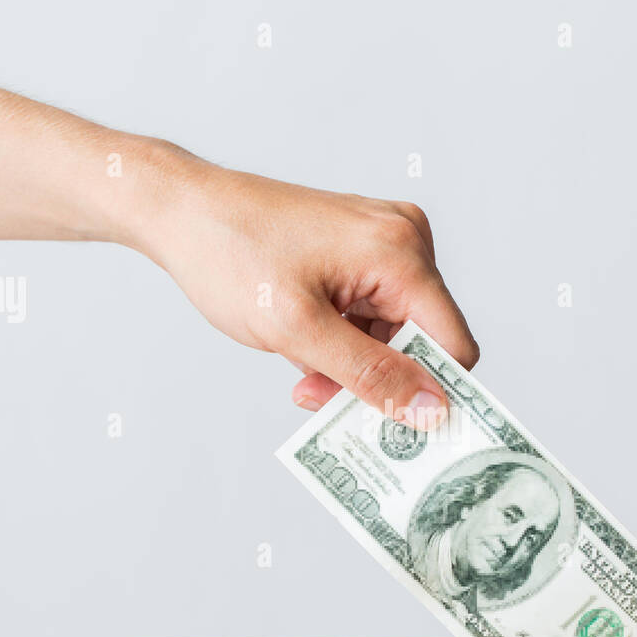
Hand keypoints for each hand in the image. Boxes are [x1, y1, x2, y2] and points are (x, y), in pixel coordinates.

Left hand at [128, 145, 478, 428]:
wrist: (184, 211)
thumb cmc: (231, 254)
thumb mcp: (299, 331)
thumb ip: (371, 375)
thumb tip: (432, 410)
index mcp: (401, 252)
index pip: (453, 345)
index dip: (429, 393)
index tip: (386, 425)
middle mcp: (406, 240)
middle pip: (423, 342)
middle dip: (376, 379)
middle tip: (315, 392)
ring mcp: (386, 242)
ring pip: (397, 335)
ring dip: (355, 365)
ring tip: (301, 366)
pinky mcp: (366, 250)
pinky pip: (376, 315)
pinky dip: (346, 341)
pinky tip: (305, 342)